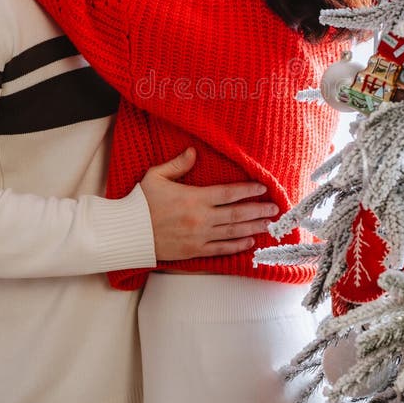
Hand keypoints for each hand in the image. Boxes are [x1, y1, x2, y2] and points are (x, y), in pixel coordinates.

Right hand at [140, 148, 279, 259]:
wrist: (128, 232)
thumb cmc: (140, 202)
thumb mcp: (156, 176)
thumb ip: (178, 164)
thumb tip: (193, 151)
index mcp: (194, 198)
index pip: (228, 193)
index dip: (248, 190)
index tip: (263, 188)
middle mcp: (201, 218)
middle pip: (237, 214)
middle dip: (258, 210)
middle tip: (275, 208)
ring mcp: (199, 236)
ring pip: (233, 232)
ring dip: (253, 227)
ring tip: (268, 224)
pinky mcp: (194, 251)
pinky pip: (221, 249)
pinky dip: (237, 246)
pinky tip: (249, 242)